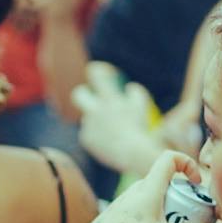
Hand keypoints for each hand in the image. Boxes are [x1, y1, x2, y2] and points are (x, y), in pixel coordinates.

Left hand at [70, 63, 166, 177]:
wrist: (132, 153)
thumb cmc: (140, 128)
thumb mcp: (143, 105)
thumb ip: (135, 92)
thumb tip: (129, 86)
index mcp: (109, 99)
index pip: (96, 75)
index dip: (96, 70)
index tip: (96, 70)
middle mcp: (95, 109)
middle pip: (78, 94)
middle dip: (82, 93)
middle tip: (90, 97)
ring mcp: (89, 124)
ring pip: (89, 117)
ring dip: (98, 121)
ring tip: (114, 132)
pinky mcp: (86, 138)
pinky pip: (90, 133)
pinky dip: (98, 136)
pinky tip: (110, 143)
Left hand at [77, 150, 212, 222]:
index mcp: (149, 188)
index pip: (170, 158)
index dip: (187, 163)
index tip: (195, 183)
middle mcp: (136, 190)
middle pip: (164, 181)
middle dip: (181, 195)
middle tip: (188, 216)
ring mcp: (125, 201)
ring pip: (153, 196)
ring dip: (167, 208)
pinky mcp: (118, 214)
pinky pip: (141, 208)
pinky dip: (153, 217)